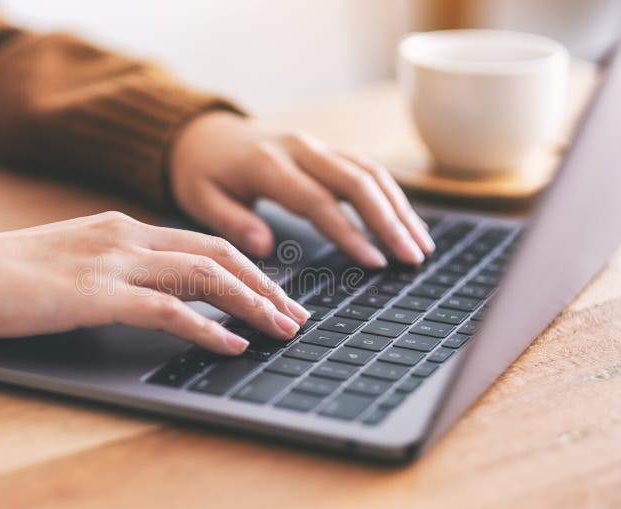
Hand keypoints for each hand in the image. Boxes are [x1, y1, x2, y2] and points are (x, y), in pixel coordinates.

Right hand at [0, 212, 309, 353]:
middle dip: (265, 285)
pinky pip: (168, 309)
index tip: (273, 292)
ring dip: (251, 304)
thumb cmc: (5, 273)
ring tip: (281, 329)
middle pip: (219, 254)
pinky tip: (231, 344)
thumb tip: (149, 298)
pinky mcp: (96, 294)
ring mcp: (114, 262)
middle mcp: (127, 237)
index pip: (203, 242)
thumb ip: (114, 273)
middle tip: (295, 314)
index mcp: (123, 228)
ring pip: (205, 276)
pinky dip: (207, 327)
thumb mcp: (73, 263)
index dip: (247, 267)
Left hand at [169, 111, 434, 266]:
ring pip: (368, 172)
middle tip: (412, 258)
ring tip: (421, 246)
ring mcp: (316, 145)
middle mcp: (299, 149)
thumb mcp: (199, 198)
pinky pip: (365, 168)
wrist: (203, 134)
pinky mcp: (325, 150)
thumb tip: (265, 248)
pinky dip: (391, 195)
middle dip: (389, 221)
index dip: (348, 232)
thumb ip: (231, 222)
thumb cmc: (202, 172)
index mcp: (267, 164)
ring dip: (399, 208)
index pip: (317, 200)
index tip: (374, 262)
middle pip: (355, 181)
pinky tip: (407, 221)